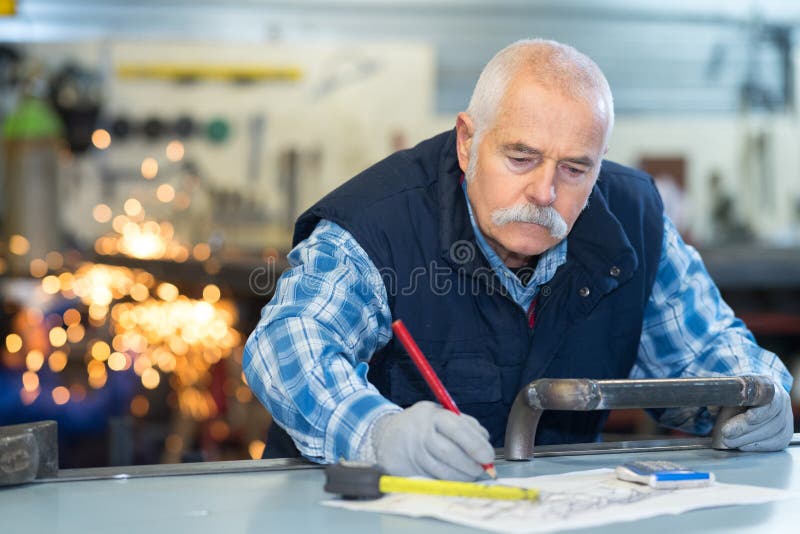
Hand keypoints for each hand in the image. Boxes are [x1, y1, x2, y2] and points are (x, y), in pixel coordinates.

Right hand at [371, 401, 494, 480]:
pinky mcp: (409, 472)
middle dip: (471, 465)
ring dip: (462, 476)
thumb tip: (485, 442)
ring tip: (470, 473)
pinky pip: (435, 481)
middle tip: (482, 468)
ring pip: (443, 472)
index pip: (457, 429)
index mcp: (432, 416)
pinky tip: (454, 477)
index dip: (475, 444)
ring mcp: (413, 455)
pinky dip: (449, 482)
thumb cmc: (423, 424)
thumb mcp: (441, 413)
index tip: (488, 456)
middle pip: (449, 453)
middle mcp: (420, 435)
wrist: (388, 435)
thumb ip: (465, 424)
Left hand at [722, 382, 793, 450]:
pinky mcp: (784, 432)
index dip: (759, 412)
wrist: (752, 395)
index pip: (769, 400)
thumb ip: (721, 395)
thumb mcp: (729, 388)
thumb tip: (712, 407)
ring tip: (729, 442)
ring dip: (749, 439)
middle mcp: (781, 400)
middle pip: (770, 419)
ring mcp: (785, 417)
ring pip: (774, 433)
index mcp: (769, 385)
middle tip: (726, 435)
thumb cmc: (740, 392)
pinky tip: (743, 446)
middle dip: (746, 429)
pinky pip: (776, 442)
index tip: (746, 419)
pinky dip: (758, 446)